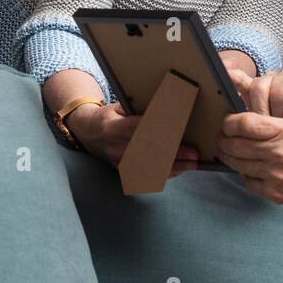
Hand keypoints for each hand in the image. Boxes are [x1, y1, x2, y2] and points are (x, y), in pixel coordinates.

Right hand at [66, 100, 199, 177]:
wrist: (88, 133)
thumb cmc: (108, 116)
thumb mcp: (119, 107)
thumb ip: (139, 110)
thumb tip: (167, 106)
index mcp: (113, 127)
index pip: (140, 129)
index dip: (161, 130)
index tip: (180, 131)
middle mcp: (115, 147)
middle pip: (149, 152)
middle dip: (174, 154)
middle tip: (194, 153)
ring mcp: (118, 162)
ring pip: (149, 167)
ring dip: (173, 167)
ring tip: (192, 164)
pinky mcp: (122, 171)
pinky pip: (146, 175)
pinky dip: (164, 174)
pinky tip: (179, 171)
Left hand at [217, 111, 282, 215]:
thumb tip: (257, 117)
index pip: (245, 123)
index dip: (230, 121)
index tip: (228, 121)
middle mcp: (278, 154)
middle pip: (234, 143)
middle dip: (224, 138)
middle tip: (222, 134)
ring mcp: (274, 176)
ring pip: (237, 162)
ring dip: (228, 154)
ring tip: (228, 149)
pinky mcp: (274, 193)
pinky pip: (247, 181)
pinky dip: (243, 172)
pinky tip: (246, 166)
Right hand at [226, 61, 282, 132]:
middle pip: (277, 90)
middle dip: (276, 115)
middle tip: (276, 132)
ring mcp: (272, 75)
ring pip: (259, 86)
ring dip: (259, 110)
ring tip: (264, 126)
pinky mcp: (255, 82)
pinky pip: (242, 79)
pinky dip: (234, 80)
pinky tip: (227, 79)